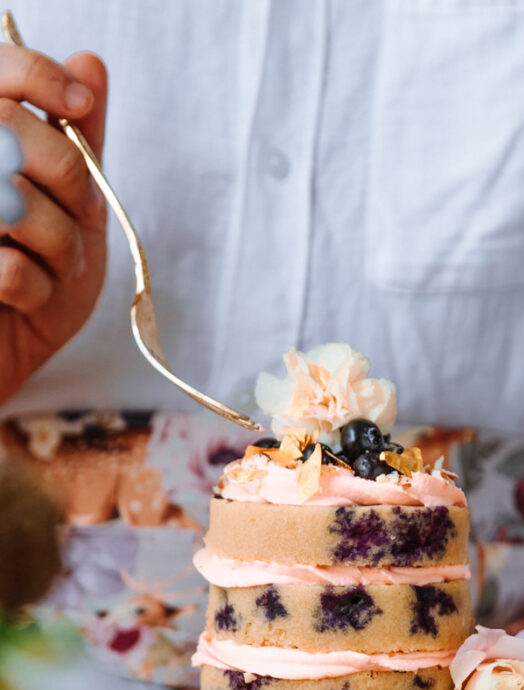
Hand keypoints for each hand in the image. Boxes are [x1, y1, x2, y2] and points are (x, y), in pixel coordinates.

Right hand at [0, 44, 107, 403]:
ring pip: (13, 200)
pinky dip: (37, 291)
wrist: (6, 366)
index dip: (40, 77)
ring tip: (55, 266)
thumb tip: (89, 62)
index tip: (82, 105)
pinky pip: (5, 266)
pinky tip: (26, 301)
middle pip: (13, 132)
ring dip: (60, 243)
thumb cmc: (37, 289)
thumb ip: (77, 142)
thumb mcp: (73, 211)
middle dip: (70, 182)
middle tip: (79, 220)